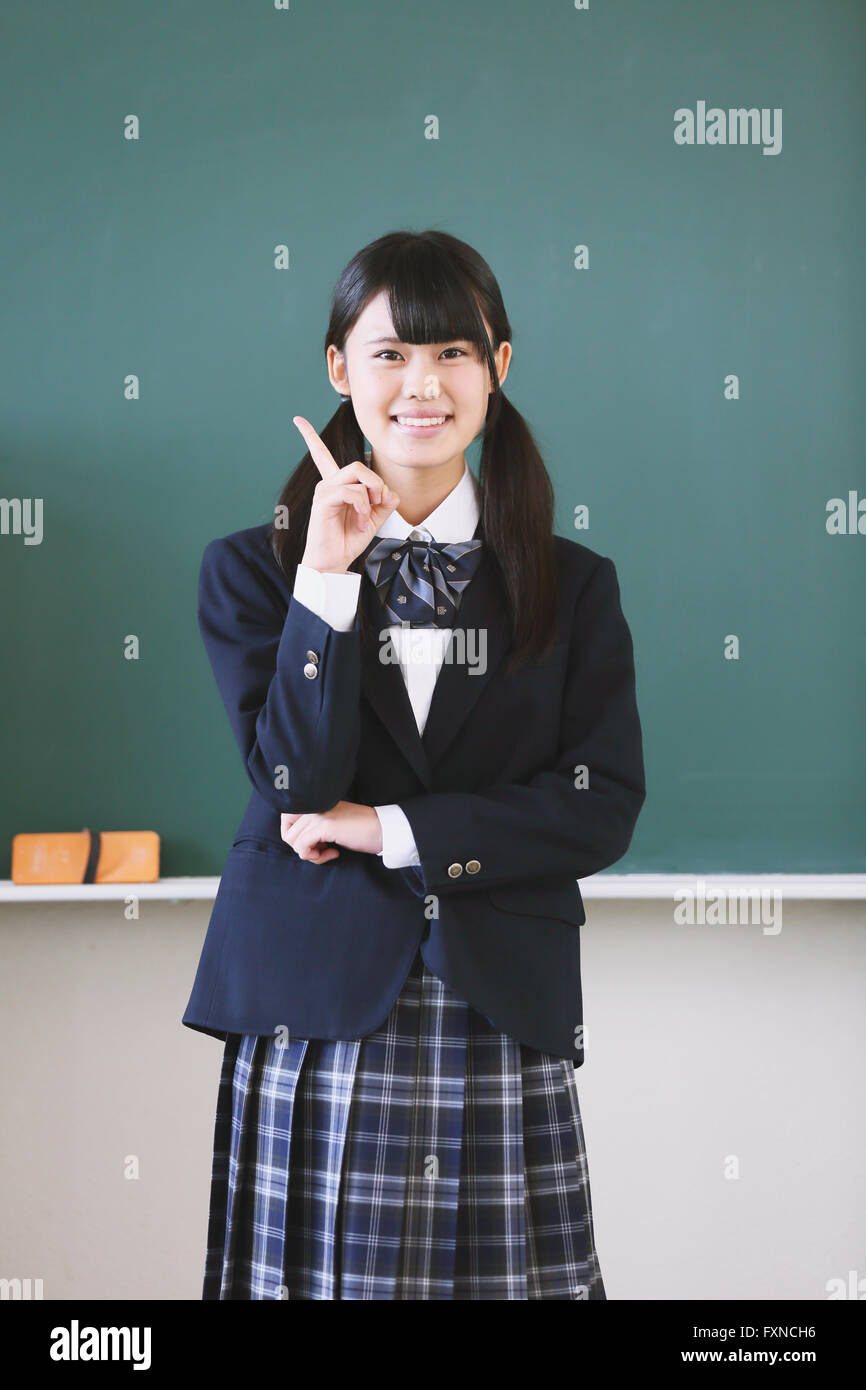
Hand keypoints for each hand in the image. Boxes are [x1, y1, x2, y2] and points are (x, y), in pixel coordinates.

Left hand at [280, 800, 383, 863]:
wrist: (383, 829)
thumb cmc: (361, 829)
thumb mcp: (333, 822)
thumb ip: (314, 826)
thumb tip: (298, 843)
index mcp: (315, 802)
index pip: (286, 819)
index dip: (296, 837)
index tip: (315, 842)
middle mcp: (314, 805)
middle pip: (288, 833)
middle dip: (303, 848)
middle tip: (323, 850)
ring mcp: (318, 814)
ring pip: (293, 842)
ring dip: (310, 854)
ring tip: (329, 851)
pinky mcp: (324, 826)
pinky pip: (302, 848)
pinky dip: (315, 857)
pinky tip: (334, 852)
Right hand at [292, 416, 400, 572]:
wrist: (334, 562)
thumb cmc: (348, 540)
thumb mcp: (373, 519)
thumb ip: (383, 503)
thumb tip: (391, 492)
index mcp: (337, 486)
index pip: (321, 454)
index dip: (310, 437)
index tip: (297, 420)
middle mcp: (328, 484)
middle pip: (357, 464)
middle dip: (376, 482)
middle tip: (379, 503)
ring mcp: (324, 491)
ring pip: (357, 474)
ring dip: (371, 495)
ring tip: (367, 516)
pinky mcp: (323, 501)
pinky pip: (351, 491)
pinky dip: (363, 506)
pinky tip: (360, 521)